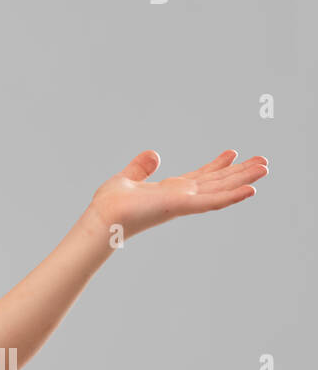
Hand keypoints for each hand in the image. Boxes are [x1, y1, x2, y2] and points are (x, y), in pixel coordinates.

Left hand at [87, 149, 267, 239]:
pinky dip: (232, 196)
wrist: (103, 217)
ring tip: (266, 168)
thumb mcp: (128, 178)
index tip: (232, 152)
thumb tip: (154, 154)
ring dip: (244, 180)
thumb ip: (141, 168)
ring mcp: (184, 203)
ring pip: (221, 190)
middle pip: (217, 182)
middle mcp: (182, 197)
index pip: (200, 176)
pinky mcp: (181, 206)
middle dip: (240, 172)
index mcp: (171, 191)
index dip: (217, 165)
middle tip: (263, 161)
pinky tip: (250, 190)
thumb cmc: (110, 205)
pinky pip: (212, 201)